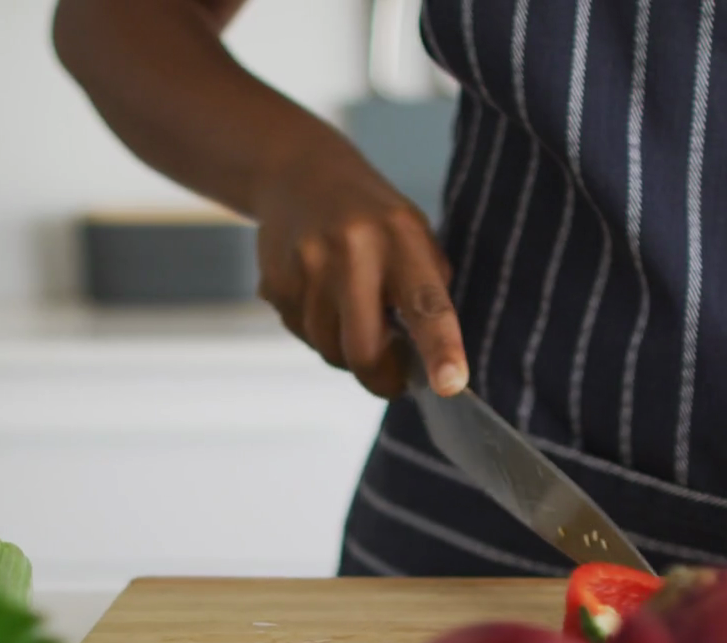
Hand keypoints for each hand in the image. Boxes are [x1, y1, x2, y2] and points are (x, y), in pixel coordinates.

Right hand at [251, 142, 468, 398]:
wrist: (297, 174)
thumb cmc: (372, 217)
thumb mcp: (413, 235)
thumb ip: (425, 291)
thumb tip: (425, 362)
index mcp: (400, 236)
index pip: (426, 302)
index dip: (441, 348)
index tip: (451, 384)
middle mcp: (351, 249)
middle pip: (363, 349)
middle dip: (381, 379)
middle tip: (393, 380)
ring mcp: (307, 265)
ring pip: (329, 349)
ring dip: (346, 351)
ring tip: (352, 316)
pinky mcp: (275, 281)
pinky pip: (302, 336)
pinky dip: (318, 332)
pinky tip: (321, 299)